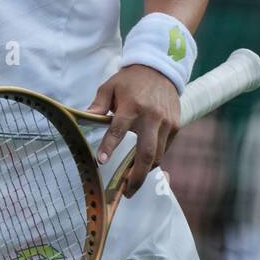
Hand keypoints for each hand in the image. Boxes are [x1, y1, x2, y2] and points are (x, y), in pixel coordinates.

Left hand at [85, 65, 180, 197]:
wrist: (160, 69)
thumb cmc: (130, 80)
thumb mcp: (110, 86)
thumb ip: (98, 104)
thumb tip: (84, 118)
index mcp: (131, 106)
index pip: (118, 129)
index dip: (109, 146)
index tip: (100, 161)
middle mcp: (151, 117)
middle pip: (146, 153)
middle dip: (137, 176)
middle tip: (127, 191)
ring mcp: (166, 123)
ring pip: (158, 155)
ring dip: (146, 170)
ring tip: (133, 181)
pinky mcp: (176, 126)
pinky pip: (165, 148)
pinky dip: (156, 158)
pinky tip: (146, 164)